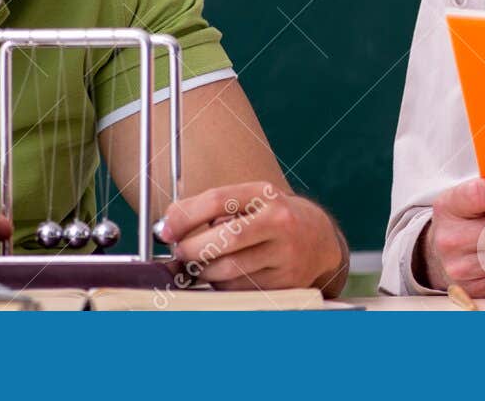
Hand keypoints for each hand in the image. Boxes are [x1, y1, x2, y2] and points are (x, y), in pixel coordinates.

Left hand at [158, 182, 347, 294]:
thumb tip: (167, 225)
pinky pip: (239, 290)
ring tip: (204, 264)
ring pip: (228, 270)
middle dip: (191, 250)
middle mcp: (279, 222)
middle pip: (224, 240)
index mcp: (265, 194)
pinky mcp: (285, 283)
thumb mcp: (248, 199)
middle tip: (181, 252)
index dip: (185, 216)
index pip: (218, 200)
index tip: (166, 230)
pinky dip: (223, 286)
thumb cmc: (272, 217)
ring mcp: (285, 255)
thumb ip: (209, 207)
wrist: (319, 239)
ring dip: (205, 272)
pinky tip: (227, 275)